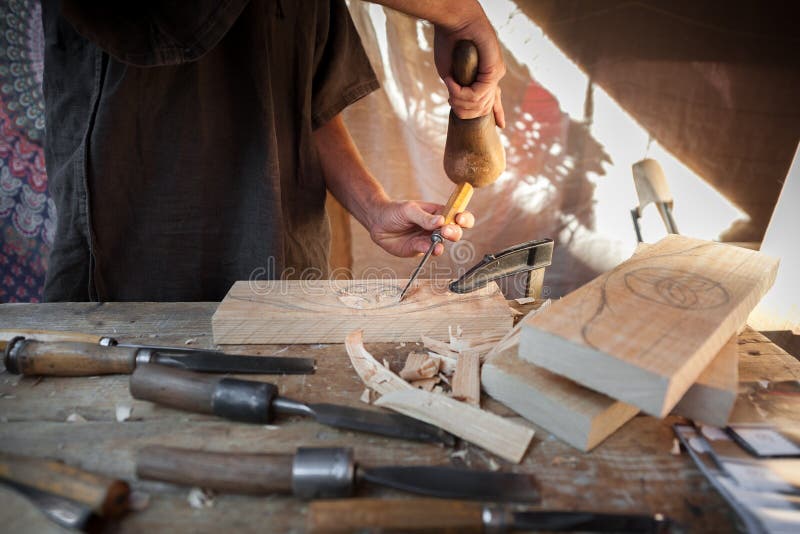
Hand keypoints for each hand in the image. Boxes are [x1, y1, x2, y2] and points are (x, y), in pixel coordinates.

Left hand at [369, 200, 474, 257]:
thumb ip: (425, 217)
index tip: (459, 219)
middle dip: (454, 232)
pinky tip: (430, 248)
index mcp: (439, 213)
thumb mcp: (409, 210)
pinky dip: (431, 250)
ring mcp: (429, 239)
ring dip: (443, 243)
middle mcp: (437, 227)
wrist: (378, 223)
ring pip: (443, 244)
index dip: (464, 218)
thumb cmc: (395, 211)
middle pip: (455, 231)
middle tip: (446, 231)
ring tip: (438, 241)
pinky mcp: (420, 249)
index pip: (458, 215)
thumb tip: (441, 221)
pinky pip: (429, 251)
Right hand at [434, 8, 505, 126]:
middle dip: (464, 111)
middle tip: (450, 101)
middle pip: (483, 108)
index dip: (498, 114)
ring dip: (460, 102)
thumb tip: (456, 102)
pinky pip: (479, 94)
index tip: (501, 126)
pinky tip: (453, 87)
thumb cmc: (449, 41)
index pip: (496, 99)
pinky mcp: (494, 70)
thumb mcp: (449, 72)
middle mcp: (494, 75)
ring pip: (480, 104)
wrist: (454, 20)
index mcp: (487, 75)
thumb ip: (455, 89)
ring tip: (450, 93)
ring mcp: (496, 73)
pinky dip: (462, 94)